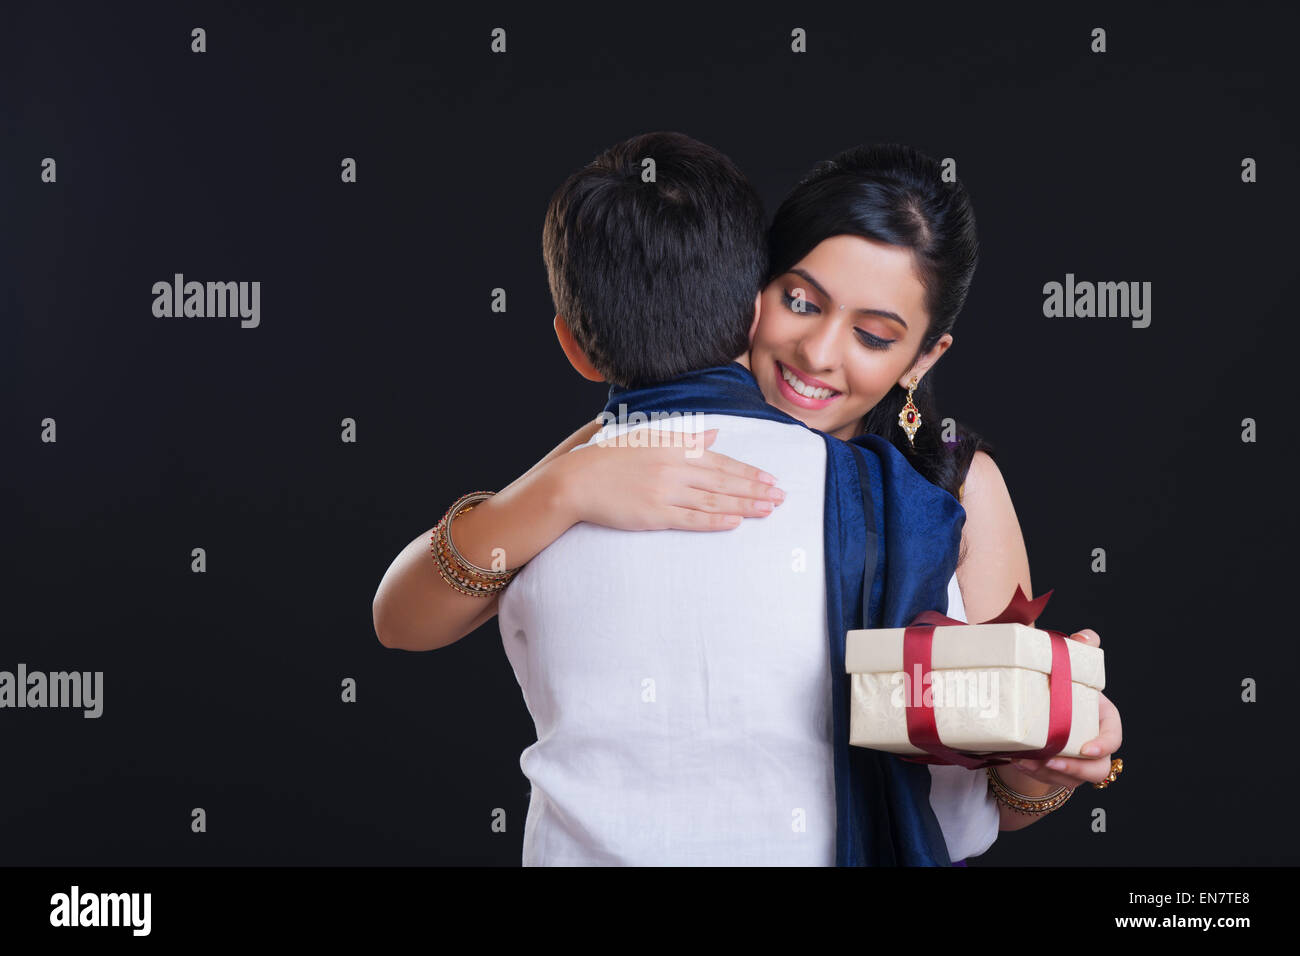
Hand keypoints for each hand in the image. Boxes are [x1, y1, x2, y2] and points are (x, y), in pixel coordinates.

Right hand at [559, 428, 785, 530]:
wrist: (576, 480)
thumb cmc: (610, 458)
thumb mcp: (648, 437)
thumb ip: (683, 437)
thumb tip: (712, 434)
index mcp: (674, 447)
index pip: (721, 461)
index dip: (748, 472)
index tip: (771, 479)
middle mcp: (674, 468)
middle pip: (724, 482)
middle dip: (756, 490)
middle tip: (782, 497)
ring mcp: (665, 492)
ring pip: (714, 501)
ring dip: (745, 506)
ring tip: (768, 510)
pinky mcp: (655, 514)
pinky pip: (692, 519)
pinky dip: (716, 521)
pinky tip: (736, 522)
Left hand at [1007, 628, 1122, 790]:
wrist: (1043, 702)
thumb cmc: (1063, 683)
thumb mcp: (1073, 663)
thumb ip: (1083, 646)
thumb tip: (1084, 636)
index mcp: (1103, 719)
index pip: (1113, 737)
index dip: (1104, 745)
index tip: (1086, 749)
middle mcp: (1094, 744)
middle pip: (1096, 769)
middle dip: (1074, 770)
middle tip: (1049, 761)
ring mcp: (1078, 762)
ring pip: (1070, 779)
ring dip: (1047, 774)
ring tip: (1023, 760)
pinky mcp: (1059, 771)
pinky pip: (1050, 780)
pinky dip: (1033, 773)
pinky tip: (1015, 759)